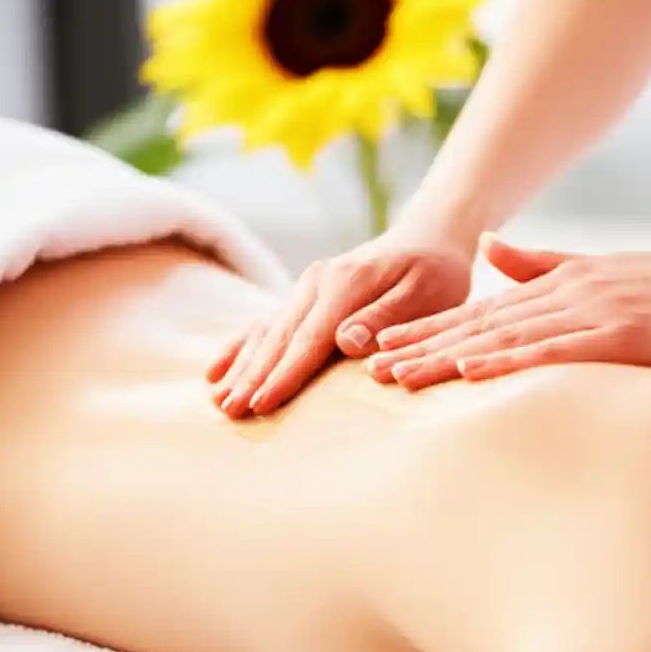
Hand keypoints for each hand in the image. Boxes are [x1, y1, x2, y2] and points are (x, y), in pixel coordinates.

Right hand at [208, 224, 472, 416]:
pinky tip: (216, 373)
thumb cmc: (434, 273)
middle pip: (279, 337)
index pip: (310, 338)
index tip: (262, 404)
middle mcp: (317, 281)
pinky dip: (239, 349)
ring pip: (266, 332)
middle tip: (231, 412)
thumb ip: (384, 317)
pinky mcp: (303, 297)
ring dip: (241, 367)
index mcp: (346, 282)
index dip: (285, 374)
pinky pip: (265, 324)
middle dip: (253, 376)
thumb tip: (345, 342)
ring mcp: (306, 287)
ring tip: (218, 401)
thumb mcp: (425, 293)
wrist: (426, 239)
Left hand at [366, 234, 650, 389]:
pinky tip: (472, 370)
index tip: (382, 345)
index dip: (429, 329)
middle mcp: (567, 294)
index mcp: (562, 284)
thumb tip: (491, 251)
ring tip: (398, 374)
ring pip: (505, 337)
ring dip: (447, 357)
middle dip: (420, 344)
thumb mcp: (607, 271)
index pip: (482, 312)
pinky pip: (556, 351)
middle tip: (366, 364)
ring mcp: (595, 313)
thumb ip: (546, 264)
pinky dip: (509, 360)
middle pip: (479, 324)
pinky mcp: (624, 336)